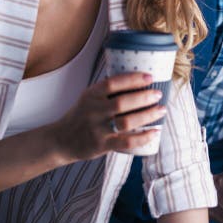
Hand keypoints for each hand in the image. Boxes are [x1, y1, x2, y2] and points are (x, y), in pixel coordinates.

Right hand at [49, 72, 165, 161]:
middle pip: (122, 102)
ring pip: (126, 122)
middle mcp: (93, 110)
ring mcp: (97, 129)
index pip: (112, 83)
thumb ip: (107, 90)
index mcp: (91, 95)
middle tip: (158, 94)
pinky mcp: (101, 145)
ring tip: (161, 110)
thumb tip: (137, 78)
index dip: (132, 79)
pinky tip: (155, 131)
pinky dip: (143, 136)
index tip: (149, 77)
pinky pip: (126, 141)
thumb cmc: (81, 116)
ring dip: (147, 115)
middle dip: (144, 97)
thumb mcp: (88, 98)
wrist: (61, 140)